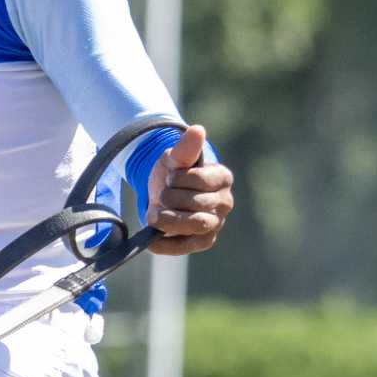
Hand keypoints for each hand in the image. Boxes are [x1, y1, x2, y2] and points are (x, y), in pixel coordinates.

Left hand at [145, 125, 232, 256]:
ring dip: (169, 220)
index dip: (178, 179)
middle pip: (197, 204)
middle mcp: (225, 202)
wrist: (163, 192)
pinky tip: (152, 239)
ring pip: (195, 225)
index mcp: (222, 178)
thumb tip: (197, 129)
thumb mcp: (174, 158)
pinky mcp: (202, 241)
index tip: (170, 176)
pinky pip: (186, 246)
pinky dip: (167, 244)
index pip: (201, 180)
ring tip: (153, 214)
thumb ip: (185, 148)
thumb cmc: (173, 173)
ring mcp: (215, 224)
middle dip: (171, 198)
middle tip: (159, 195)